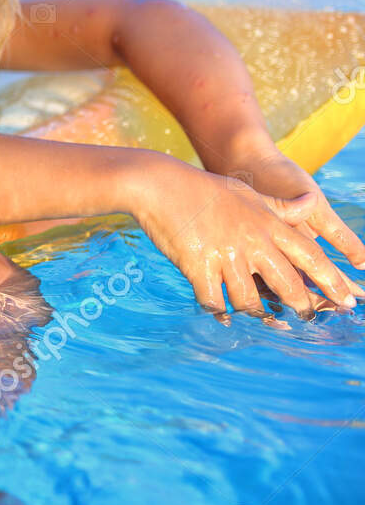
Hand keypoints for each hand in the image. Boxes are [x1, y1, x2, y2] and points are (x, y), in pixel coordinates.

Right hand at [133, 163, 363, 316]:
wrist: (159, 185)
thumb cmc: (203, 188)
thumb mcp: (248, 192)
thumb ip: (282, 206)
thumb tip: (313, 203)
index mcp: (267, 223)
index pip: (310, 256)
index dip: (331, 280)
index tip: (348, 298)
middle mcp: (252, 241)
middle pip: (287, 283)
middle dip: (302, 306)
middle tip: (308, 318)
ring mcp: (225, 254)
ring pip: (249, 299)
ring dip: (254, 312)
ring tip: (257, 315)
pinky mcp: (198, 266)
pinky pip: (213, 300)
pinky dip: (217, 311)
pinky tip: (220, 314)